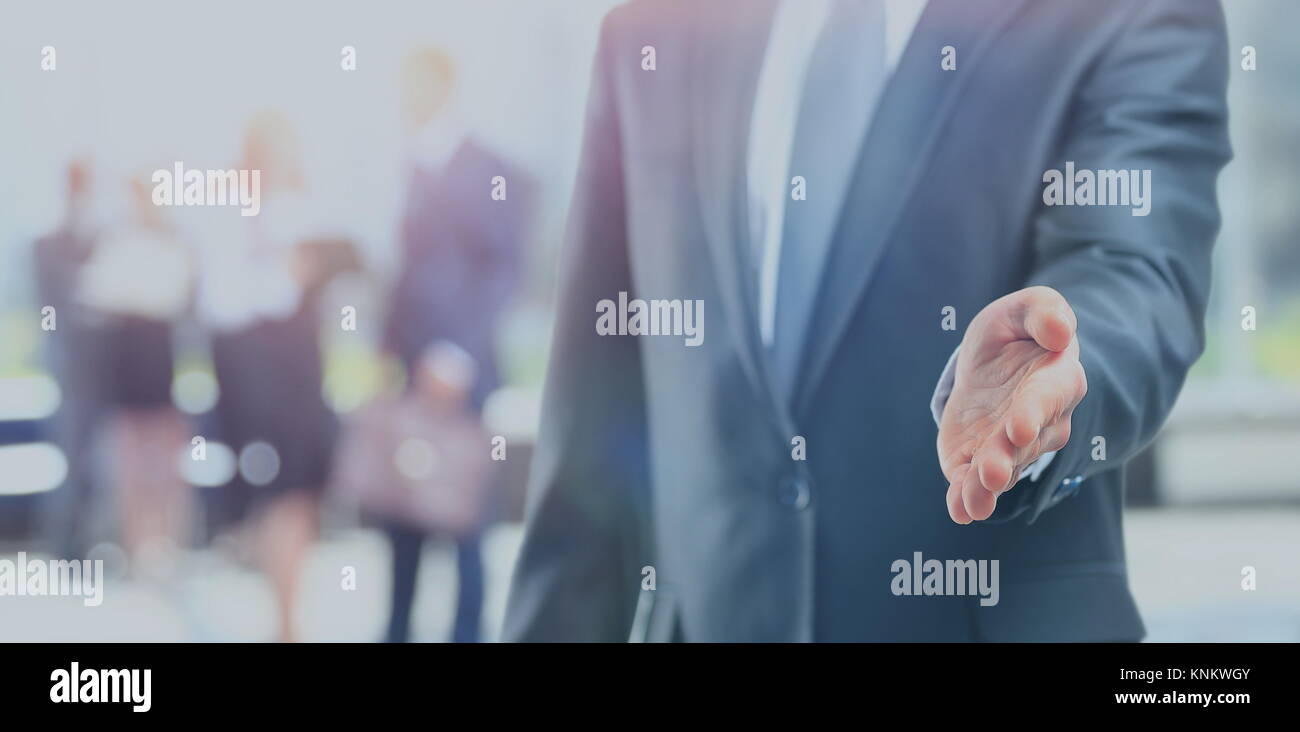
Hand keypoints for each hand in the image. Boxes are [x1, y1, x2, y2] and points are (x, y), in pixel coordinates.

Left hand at [936, 286, 1086, 522]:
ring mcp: (1012, 447)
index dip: (1034, 413)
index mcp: (1056, 380)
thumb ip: (1044, 311)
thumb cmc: (1017, 333)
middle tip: (992, 472)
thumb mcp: (1025, 308)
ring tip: (973, 502)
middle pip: (1024, 444)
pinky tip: (959, 511)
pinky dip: (966, 499)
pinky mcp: (979, 460)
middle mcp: (1041, 422)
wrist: (992, 363)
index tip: (1020, 429)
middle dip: (1006, 458)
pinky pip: (974, 483)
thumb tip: (1060, 332)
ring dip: (986, 487)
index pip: (1047, 398)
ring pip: (1003, 470)